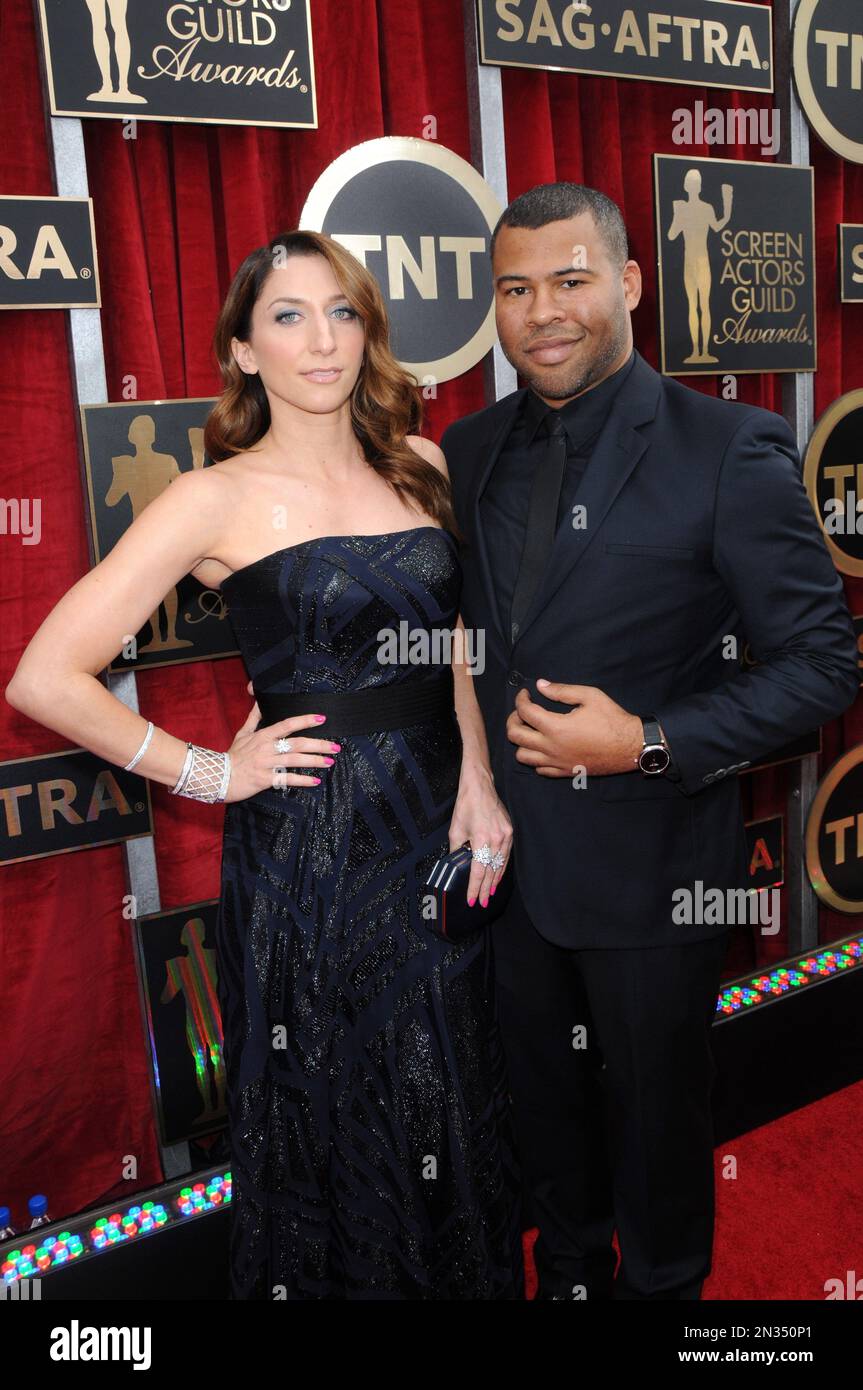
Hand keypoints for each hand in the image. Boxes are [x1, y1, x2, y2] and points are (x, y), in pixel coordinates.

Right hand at [223, 678, 341, 801]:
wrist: (217, 776)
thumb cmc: (232, 755)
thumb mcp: (242, 733)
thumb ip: (254, 718)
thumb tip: (259, 701)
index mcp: (263, 735)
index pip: (287, 724)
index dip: (305, 720)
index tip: (322, 719)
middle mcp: (266, 748)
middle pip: (297, 743)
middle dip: (319, 744)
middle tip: (335, 746)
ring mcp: (266, 764)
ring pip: (295, 760)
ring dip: (314, 761)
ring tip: (330, 762)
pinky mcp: (265, 779)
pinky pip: (287, 779)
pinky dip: (302, 780)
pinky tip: (315, 781)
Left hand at [447, 764, 512, 906]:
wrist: (480, 787)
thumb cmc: (466, 806)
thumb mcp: (455, 830)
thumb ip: (457, 850)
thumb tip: (457, 865)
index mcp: (482, 839)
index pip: (479, 871)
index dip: (475, 888)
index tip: (472, 900)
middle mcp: (497, 839)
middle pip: (491, 871)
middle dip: (486, 889)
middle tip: (482, 903)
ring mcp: (507, 836)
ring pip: (501, 865)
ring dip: (495, 881)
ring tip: (489, 894)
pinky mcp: (510, 832)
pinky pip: (506, 855)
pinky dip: (501, 868)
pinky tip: (497, 876)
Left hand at [506, 680, 642, 777]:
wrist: (630, 746)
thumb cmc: (612, 719)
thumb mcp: (590, 696)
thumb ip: (561, 690)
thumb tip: (540, 685)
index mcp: (555, 727)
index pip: (525, 712)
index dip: (521, 699)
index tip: (526, 693)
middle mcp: (551, 747)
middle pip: (515, 735)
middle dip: (513, 719)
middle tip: (522, 711)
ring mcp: (556, 762)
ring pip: (522, 756)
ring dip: (521, 741)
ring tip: (530, 730)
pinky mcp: (564, 772)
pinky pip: (539, 769)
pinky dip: (535, 758)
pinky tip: (543, 747)